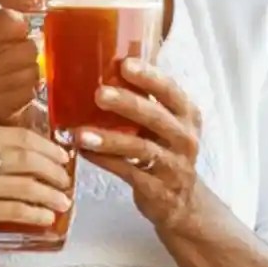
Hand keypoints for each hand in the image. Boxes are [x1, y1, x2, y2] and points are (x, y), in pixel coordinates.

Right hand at [0, 9, 40, 125]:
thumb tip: (27, 24)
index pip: (11, 20)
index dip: (17, 28)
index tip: (12, 38)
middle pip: (29, 46)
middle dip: (26, 54)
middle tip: (14, 63)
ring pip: (34, 71)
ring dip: (28, 75)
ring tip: (12, 81)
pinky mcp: (1, 115)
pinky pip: (30, 94)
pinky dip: (26, 94)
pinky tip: (12, 97)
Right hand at [0, 118, 72, 241]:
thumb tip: (27, 147)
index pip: (16, 135)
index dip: (46, 146)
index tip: (62, 155)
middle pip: (24, 158)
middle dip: (53, 169)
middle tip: (66, 178)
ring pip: (21, 186)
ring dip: (48, 193)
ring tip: (64, 199)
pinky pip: (10, 210)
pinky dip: (33, 213)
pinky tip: (45, 216)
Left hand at [73, 59, 203, 232]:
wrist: (183, 202)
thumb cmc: (165, 150)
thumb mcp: (165, 125)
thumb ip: (145, 101)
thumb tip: (103, 66)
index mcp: (186, 115)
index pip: (170, 91)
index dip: (150, 77)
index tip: (125, 64)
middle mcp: (184, 138)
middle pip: (155, 117)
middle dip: (127, 104)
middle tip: (99, 94)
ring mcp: (174, 165)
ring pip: (141, 148)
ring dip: (109, 140)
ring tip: (80, 133)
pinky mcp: (159, 190)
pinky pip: (129, 173)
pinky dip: (104, 162)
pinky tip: (83, 152)